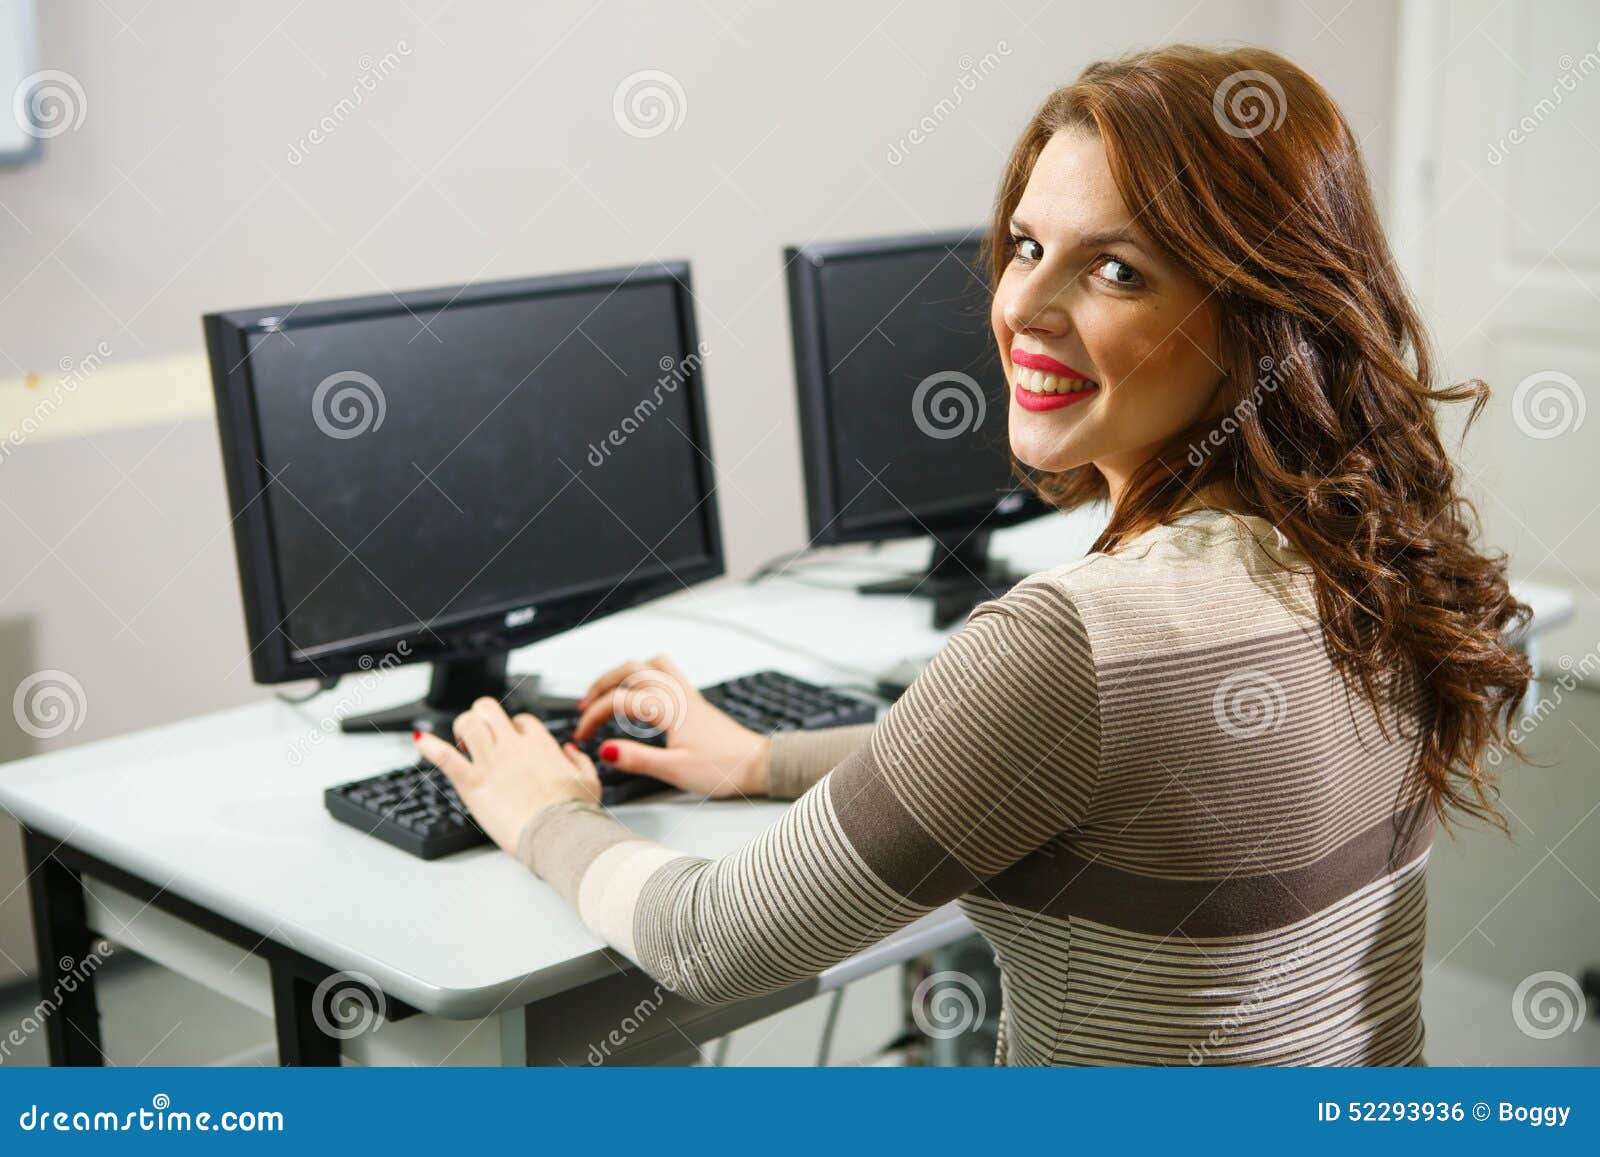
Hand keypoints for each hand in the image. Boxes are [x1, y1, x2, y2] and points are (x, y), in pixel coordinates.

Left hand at [413, 697, 599, 855]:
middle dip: (482, 716)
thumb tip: (569, 750)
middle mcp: (513, 747)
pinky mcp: (473, 784)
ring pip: (467, 724)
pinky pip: (446, 758)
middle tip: (481, 732)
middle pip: (489, 710)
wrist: (557, 835)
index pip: (521, 720)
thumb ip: (580, 760)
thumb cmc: (574, 813)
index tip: (513, 742)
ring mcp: (491, 763)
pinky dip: (430, 747)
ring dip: (462, 728)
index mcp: (540, 744)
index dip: (514, 728)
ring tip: (461, 740)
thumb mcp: (590, 781)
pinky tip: (421, 741)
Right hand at [573, 654, 769, 797]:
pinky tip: (639, 693)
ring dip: (622, 673)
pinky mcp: (693, 700)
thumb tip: (605, 750)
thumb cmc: (723, 769)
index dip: (593, 716)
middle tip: (584, 708)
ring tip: (606, 693)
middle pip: (629, 670)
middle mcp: (676, 694)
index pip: (618, 701)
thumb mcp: (675, 770)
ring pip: (648, 664)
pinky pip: (665, 671)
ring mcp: (686, 694)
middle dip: (601, 685)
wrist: (757, 764)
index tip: (583, 735)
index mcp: (668, 708)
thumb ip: (637, 759)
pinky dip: (644, 674)